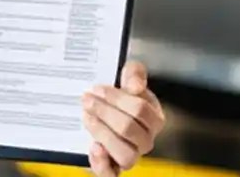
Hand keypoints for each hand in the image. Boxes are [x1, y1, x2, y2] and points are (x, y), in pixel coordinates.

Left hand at [82, 61, 165, 175]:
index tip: (96, 89)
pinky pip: (112, 175)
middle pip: (129, 129)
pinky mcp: (113, 166)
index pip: (140, 109)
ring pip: (125, 154)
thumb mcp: (127, 77)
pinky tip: (93, 147)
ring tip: (87, 118)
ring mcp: (130, 155)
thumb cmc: (118, 95)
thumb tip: (135, 87)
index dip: (116, 98)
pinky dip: (102, 164)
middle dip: (104, 112)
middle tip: (86, 100)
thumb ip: (134, 72)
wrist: (100, 110)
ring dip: (102, 134)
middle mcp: (145, 140)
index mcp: (153, 118)